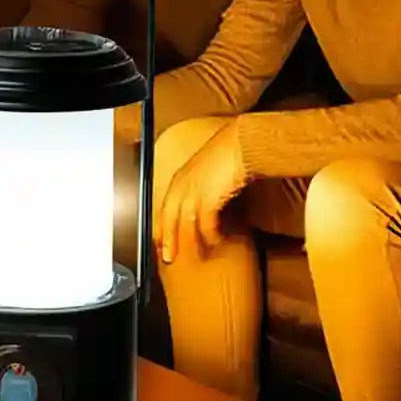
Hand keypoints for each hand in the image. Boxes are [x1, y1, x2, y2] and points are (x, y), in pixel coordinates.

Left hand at [156, 121, 248, 263]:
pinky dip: (209, 234)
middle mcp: (182, 185)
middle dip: (167, 239)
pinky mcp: (209, 196)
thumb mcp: (206, 173)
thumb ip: (199, 188)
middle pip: (169, 218)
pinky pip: (205, 222)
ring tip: (195, 255)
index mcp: (179, 179)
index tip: (159, 240)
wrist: (240, 143)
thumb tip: (202, 205)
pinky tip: (215, 241)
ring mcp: (193, 190)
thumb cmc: (227, 156)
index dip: (162, 226)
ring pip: (184, 223)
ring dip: (189, 241)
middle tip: (168, 257)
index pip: (165, 207)